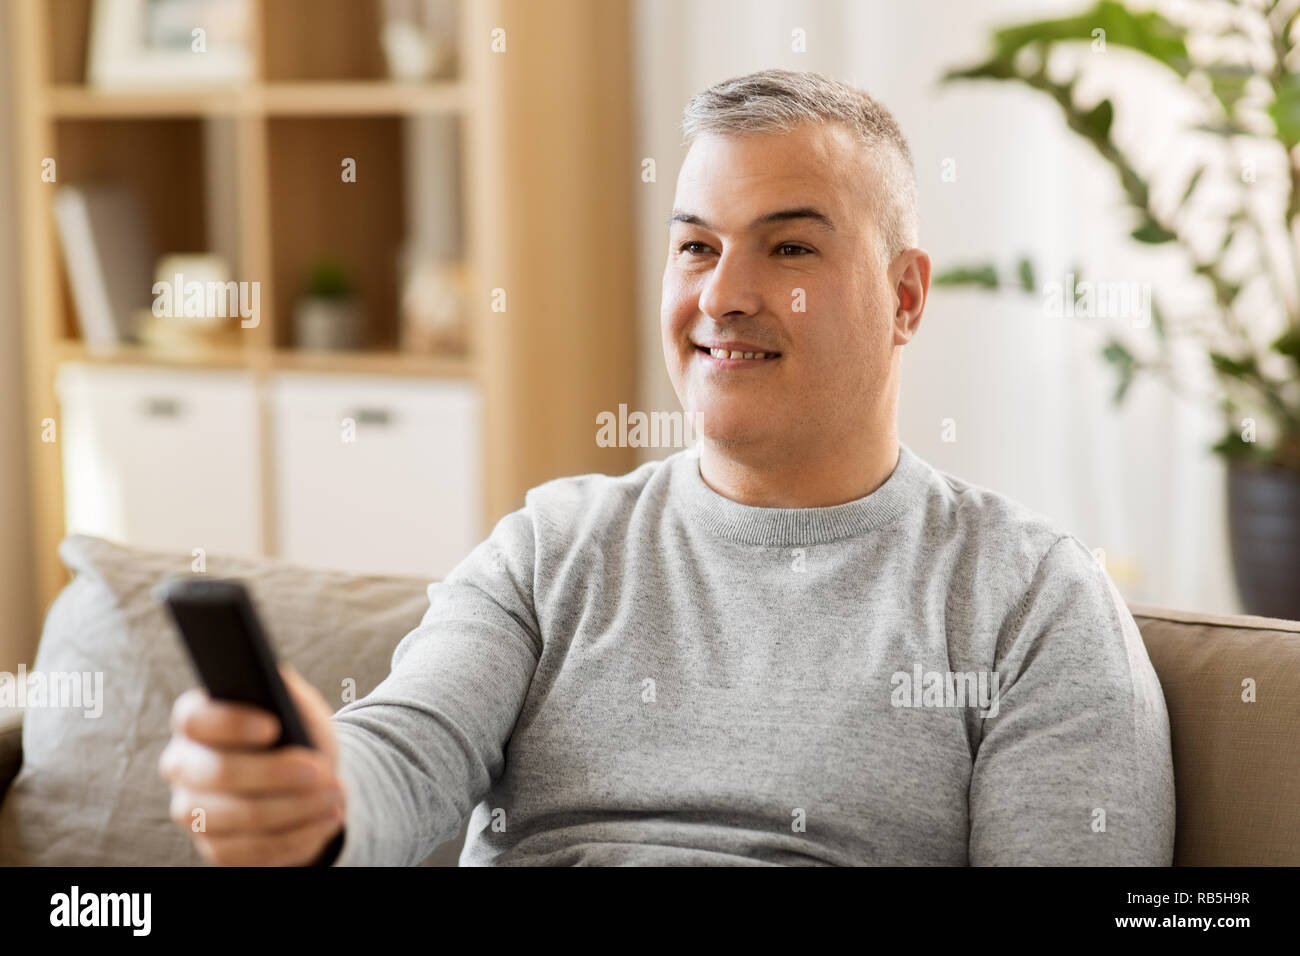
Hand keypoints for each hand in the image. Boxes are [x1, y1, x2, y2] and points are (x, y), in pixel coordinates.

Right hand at [158, 665, 344, 865]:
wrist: (310, 783)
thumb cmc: (298, 735)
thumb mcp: (298, 707)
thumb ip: (283, 689)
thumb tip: (272, 677)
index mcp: (197, 722)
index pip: (194, 719)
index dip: (230, 723)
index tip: (272, 727)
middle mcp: (184, 766)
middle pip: (218, 773)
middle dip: (275, 773)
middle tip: (319, 770)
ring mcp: (194, 812)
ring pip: (237, 817)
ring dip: (294, 809)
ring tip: (335, 796)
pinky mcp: (215, 848)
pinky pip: (250, 852)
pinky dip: (295, 837)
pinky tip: (325, 821)